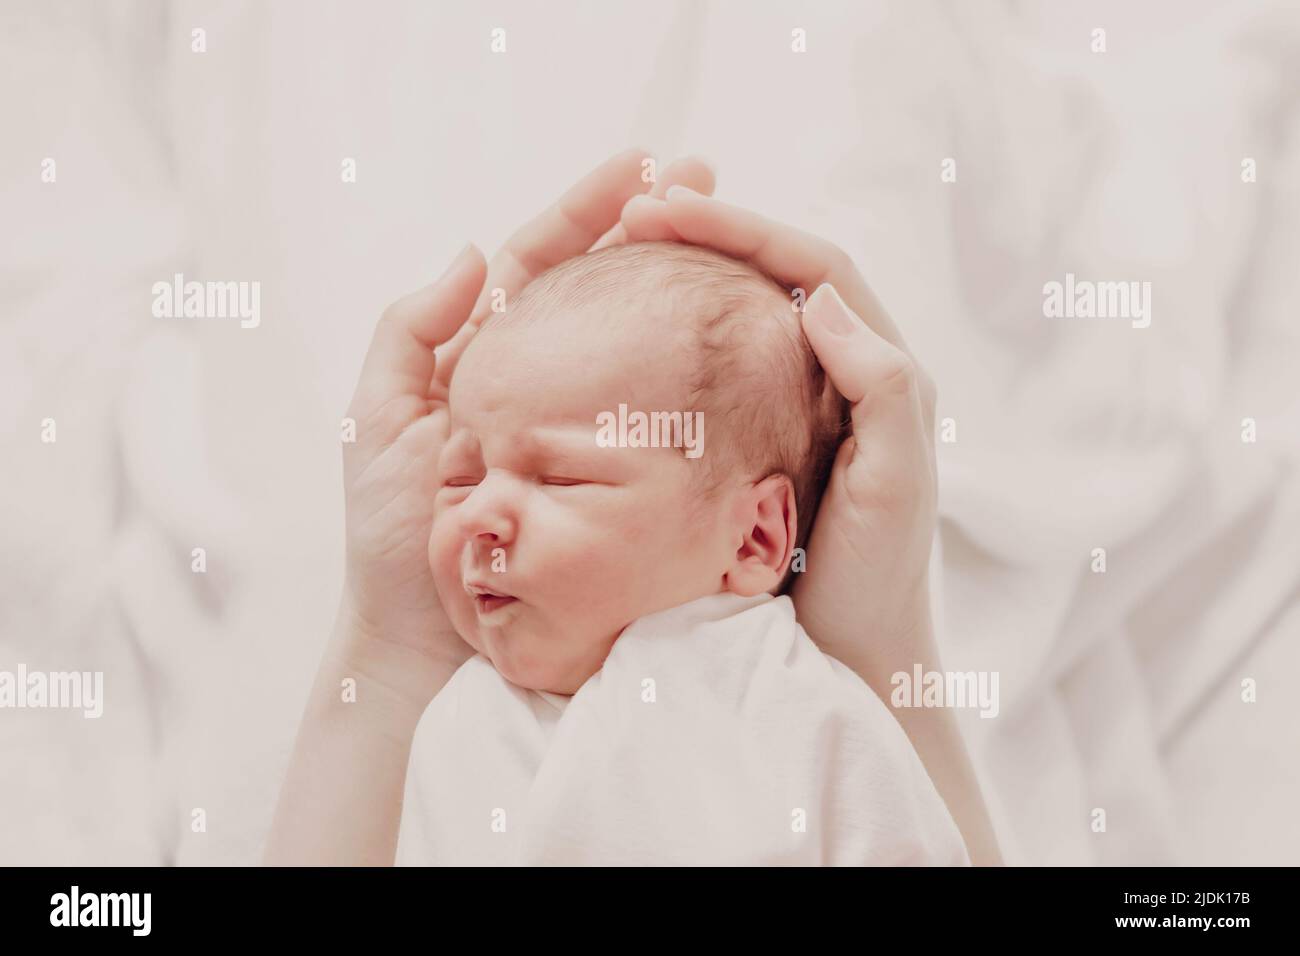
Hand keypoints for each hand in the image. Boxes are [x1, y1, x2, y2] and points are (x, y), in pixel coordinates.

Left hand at [342, 151, 715, 690]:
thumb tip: (475, 252)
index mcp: (484, 355)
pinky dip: (687, 372)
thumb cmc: (388, 536)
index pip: (543, 263)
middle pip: (602, 286)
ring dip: (680, 284)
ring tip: (733, 236)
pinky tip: (723, 336)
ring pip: (636, 340)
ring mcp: (580, 427)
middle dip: (653, 228)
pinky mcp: (610, 476)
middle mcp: (540, 381)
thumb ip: (412, 331)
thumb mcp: (375, 417)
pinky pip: (652, 414)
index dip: (588, 210)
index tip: (643, 164)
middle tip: (710, 178)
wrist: (420, 641)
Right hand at [620, 187, 936, 667]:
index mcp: (884, 371)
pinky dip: (681, 336)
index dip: (744, 229)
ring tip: (625, 251)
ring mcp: (800, 406)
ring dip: (692, 275)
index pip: (814, 267)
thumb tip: (818, 299)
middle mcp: (844, 375)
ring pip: (744, 315)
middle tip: (634, 213)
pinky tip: (637, 330)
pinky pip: (722, 367)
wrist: (851, 655)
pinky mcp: (762, 439)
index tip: (668, 211)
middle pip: (775, 274)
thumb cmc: (876, 577)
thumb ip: (882, 387)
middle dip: (709, 235)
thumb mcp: (895, 483)